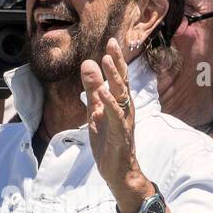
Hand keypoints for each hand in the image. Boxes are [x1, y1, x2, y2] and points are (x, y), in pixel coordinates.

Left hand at [81, 37, 147, 209]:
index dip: (115, 59)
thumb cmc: (109, 141)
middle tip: (112, 43)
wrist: (118, 171)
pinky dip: (110, 104)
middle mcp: (125, 108)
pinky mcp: (120, 133)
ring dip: (114, 77)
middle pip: (122, 81)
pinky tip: (104, 93)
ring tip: (107, 60)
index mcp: (119, 102)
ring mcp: (124, 120)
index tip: (111, 41)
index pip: (118, 77)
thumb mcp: (95, 111)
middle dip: (117, 62)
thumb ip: (92, 89)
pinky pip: (116, 116)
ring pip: (121, 95)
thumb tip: (87, 64)